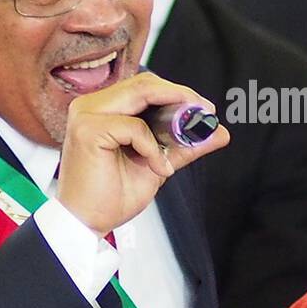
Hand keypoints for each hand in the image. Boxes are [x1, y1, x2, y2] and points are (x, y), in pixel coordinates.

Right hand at [57, 71, 229, 234]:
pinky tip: (156, 166)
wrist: (87, 224)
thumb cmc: (111, 196)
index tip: (206, 109)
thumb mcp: (158, 164)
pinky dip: (152, 146)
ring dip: (171, 117)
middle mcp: (91, 106)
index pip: (145, 85)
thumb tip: (220, 132)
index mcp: (103, 109)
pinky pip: (134, 126)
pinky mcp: (88, 130)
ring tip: (184, 140)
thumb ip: (184, 145)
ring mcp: (86, 115)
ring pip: (142, 93)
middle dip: (182, 96)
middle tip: (205, 114)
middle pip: (145, 83)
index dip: (178, 92)